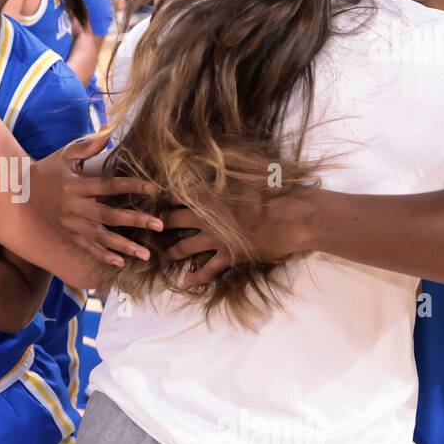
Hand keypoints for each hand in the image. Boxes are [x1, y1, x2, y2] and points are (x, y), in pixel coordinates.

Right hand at [29, 133, 164, 267]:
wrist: (21, 194)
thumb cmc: (48, 171)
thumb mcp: (64, 155)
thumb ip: (86, 147)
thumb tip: (107, 132)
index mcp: (76, 186)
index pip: (109, 186)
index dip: (132, 187)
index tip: (154, 189)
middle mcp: (74, 207)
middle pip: (109, 216)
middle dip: (135, 221)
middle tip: (159, 225)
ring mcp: (71, 225)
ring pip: (101, 237)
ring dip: (124, 246)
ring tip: (146, 253)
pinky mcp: (68, 235)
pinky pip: (88, 248)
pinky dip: (104, 256)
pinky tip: (121, 262)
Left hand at [162, 187, 313, 288]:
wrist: (291, 216)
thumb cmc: (273, 189)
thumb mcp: (246, 174)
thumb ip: (226, 173)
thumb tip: (217, 161)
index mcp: (208, 192)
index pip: (176, 193)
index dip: (164, 196)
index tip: (155, 198)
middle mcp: (205, 216)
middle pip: (172, 219)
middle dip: (160, 222)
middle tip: (152, 226)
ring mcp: (215, 238)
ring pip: (183, 247)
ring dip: (171, 251)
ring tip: (163, 254)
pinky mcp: (228, 256)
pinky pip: (207, 270)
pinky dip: (195, 277)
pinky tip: (185, 282)